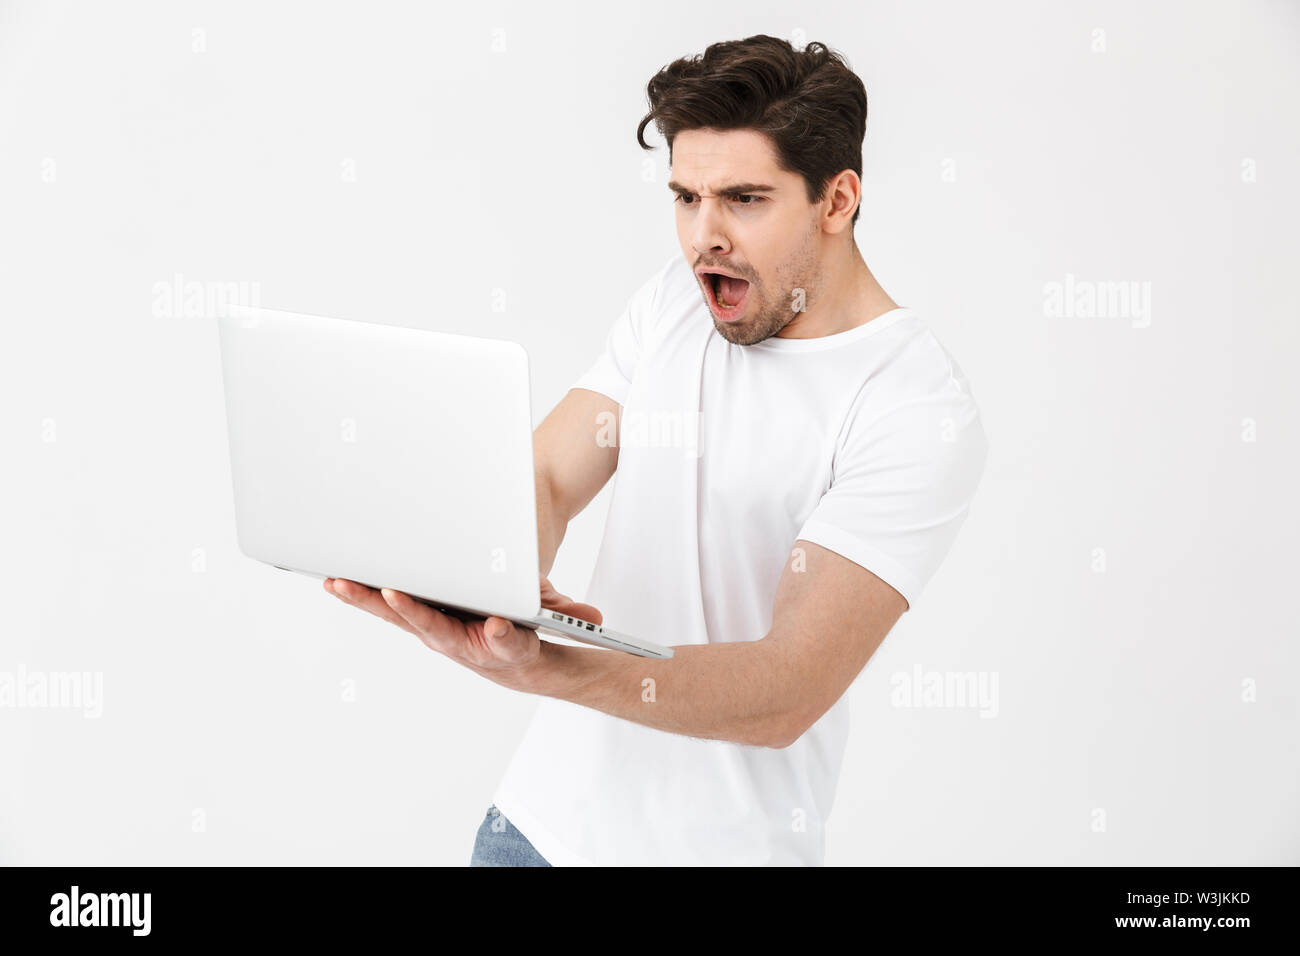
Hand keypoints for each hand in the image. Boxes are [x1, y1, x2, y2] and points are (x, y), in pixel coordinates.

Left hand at [323, 574, 601, 690]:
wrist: (515, 663)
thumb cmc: (523, 641)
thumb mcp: (540, 633)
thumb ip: (544, 627)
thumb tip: (545, 622)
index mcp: (464, 639)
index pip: (439, 625)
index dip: (419, 612)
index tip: (397, 595)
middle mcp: (439, 633)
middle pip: (402, 615)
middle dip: (375, 600)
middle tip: (347, 584)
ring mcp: (427, 624)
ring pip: (388, 609)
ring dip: (359, 595)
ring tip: (332, 579)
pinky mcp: (420, 612)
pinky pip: (387, 602)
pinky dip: (365, 591)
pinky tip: (340, 579)